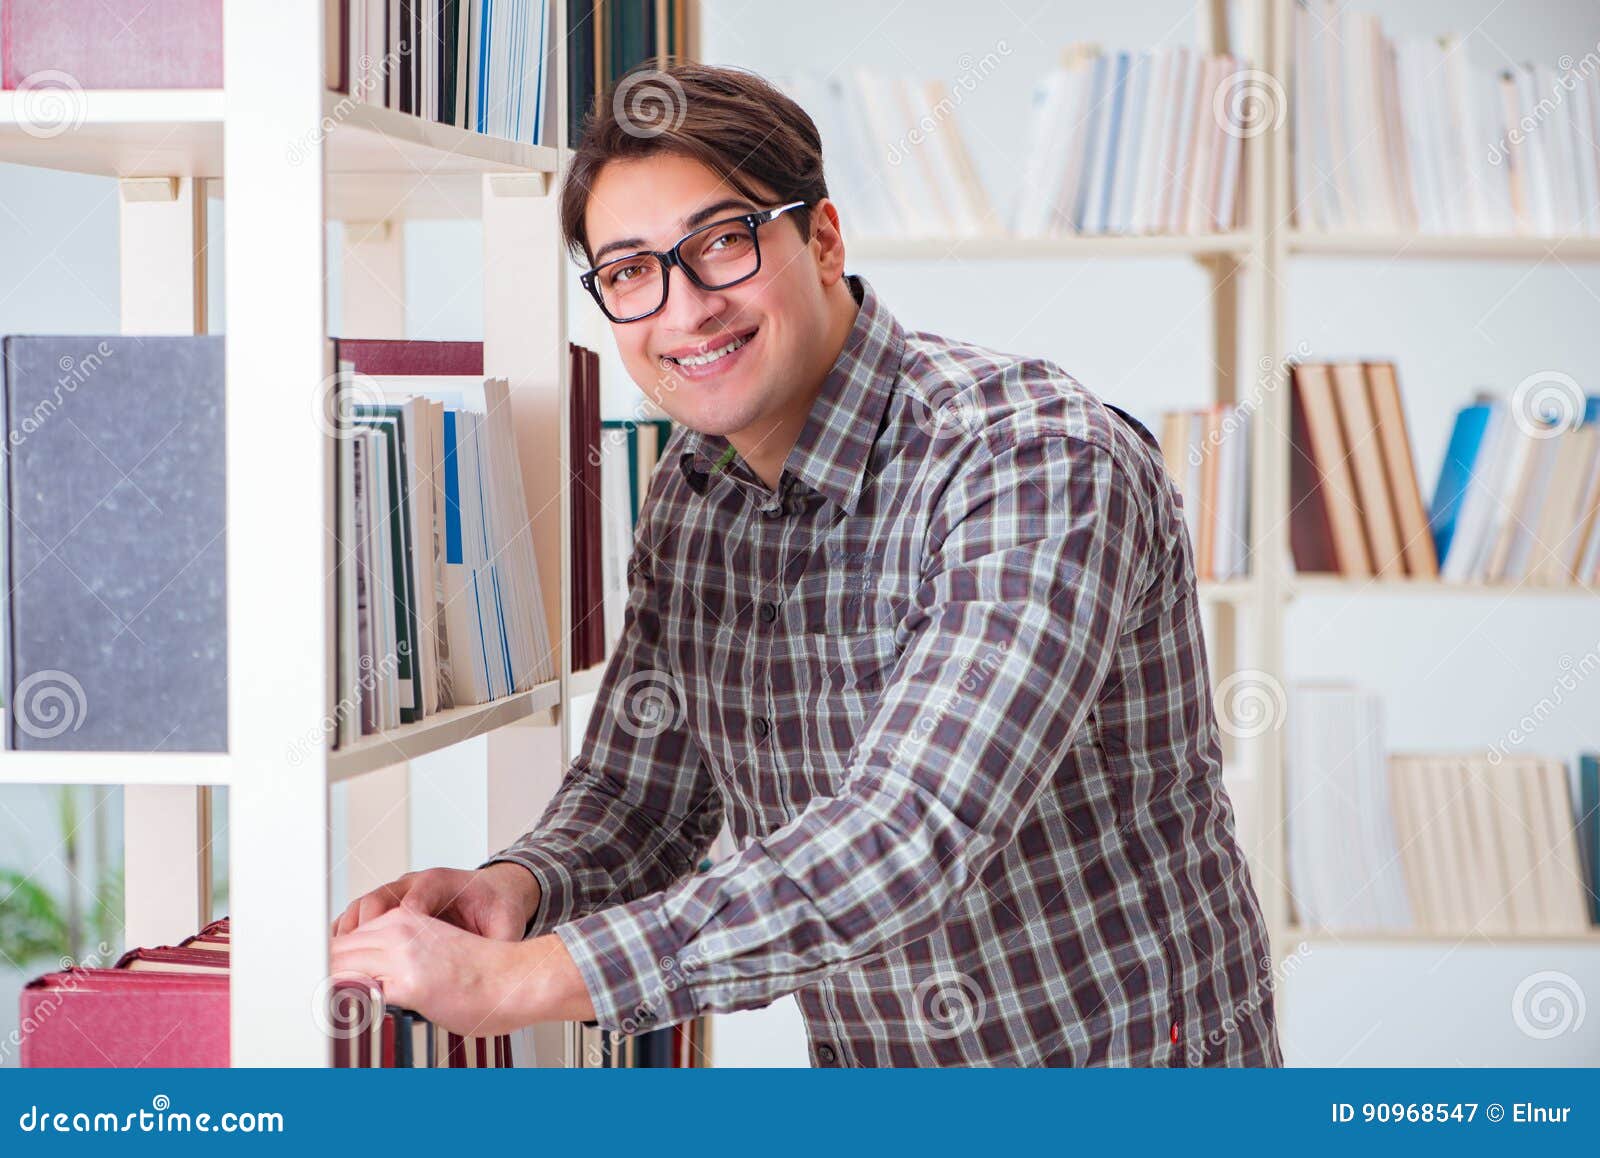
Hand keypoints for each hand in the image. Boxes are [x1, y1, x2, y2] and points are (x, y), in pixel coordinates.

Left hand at [328, 907, 594, 1036]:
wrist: (520, 978)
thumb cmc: (487, 975)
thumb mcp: (433, 955)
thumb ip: (398, 966)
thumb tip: (370, 992)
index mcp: (403, 922)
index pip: (346, 940)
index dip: (323, 962)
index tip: (309, 982)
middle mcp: (398, 930)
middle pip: (335, 950)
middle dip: (314, 974)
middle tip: (295, 996)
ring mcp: (400, 952)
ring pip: (339, 965)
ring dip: (322, 987)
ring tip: (306, 1008)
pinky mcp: (408, 979)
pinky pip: (358, 989)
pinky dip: (341, 1001)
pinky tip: (331, 1014)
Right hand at [330, 863, 539, 940]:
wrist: (496, 894)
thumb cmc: (497, 909)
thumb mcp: (505, 927)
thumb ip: (494, 943)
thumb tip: (489, 967)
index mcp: (443, 882)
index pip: (415, 897)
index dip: (399, 920)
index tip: (390, 946)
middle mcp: (416, 883)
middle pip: (380, 898)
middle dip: (365, 928)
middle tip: (351, 959)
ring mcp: (399, 892)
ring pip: (365, 905)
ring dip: (351, 933)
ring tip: (338, 961)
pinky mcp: (390, 906)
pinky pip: (362, 915)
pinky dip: (350, 934)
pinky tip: (340, 957)